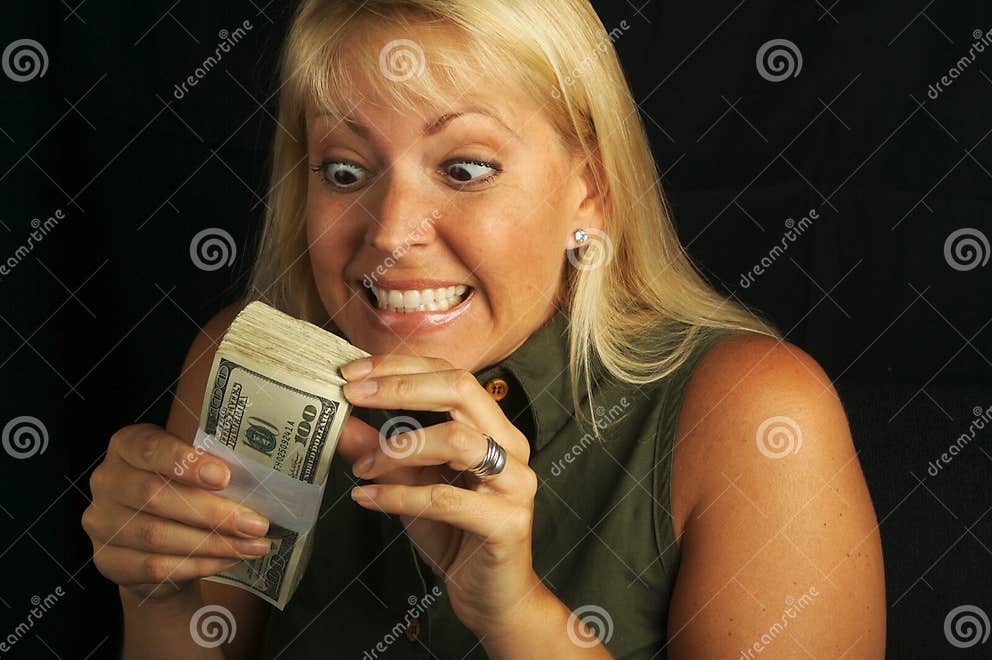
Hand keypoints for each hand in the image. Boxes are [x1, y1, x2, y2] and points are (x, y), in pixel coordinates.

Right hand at [82, 423, 272, 600]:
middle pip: (155, 496)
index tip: (224, 477)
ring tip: (253, 545)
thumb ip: (212, 468)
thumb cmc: (181, 490)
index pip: (151, 448)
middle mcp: (107, 480)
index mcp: (127, 445)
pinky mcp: (107, 559)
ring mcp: (101, 522)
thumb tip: (257, 480)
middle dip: (213, 512)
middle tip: (256, 524)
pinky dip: (199, 564)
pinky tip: (229, 559)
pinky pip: (155, 566)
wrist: (152, 539)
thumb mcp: (192, 468)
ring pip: (158, 536)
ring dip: (213, 543)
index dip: (186, 463)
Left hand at [339, 355, 541, 637]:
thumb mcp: (410, 485)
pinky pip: (447, 499)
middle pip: (462, 389)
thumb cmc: (455, 535)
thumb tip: (339, 422)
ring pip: (457, 439)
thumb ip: (382, 452)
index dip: (400, 367)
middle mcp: (510, 445)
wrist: (491, 598)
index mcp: (492, 427)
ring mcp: (514, 482)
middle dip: (401, 387)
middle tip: (353, 395)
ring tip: (361, 467)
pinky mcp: (507, 522)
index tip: (351, 372)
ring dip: (399, 447)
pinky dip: (400, 497)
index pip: (450, 374)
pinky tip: (367, 498)